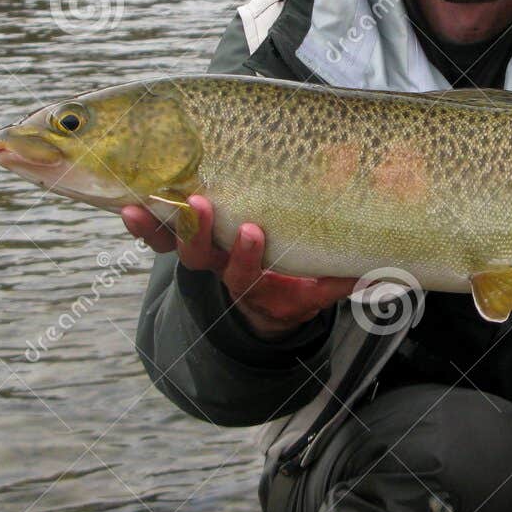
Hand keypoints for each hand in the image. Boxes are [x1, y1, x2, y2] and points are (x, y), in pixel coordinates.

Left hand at [120, 195, 358, 338]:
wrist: (262, 307)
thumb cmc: (295, 291)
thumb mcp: (318, 293)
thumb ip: (342, 282)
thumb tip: (384, 272)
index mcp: (253, 283)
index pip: (245, 272)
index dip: (248, 254)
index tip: (257, 231)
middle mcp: (220, 270)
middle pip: (201, 256)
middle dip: (199, 231)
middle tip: (203, 204)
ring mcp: (200, 254)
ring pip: (172, 243)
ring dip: (157, 223)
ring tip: (139, 203)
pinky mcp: (185, 237)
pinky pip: (157, 232)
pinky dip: (143, 220)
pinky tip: (127, 203)